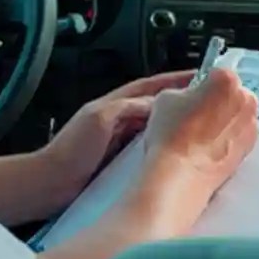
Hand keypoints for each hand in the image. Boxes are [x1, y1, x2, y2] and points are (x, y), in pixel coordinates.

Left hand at [40, 70, 195, 199]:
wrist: (51, 183)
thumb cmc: (70, 150)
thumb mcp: (100, 119)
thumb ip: (127, 107)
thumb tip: (157, 102)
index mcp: (114, 103)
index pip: (150, 85)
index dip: (175, 79)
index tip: (200, 75)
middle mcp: (119, 118)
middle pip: (156, 104)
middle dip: (180, 101)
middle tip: (207, 102)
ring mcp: (121, 139)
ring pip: (154, 126)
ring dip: (174, 124)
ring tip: (199, 125)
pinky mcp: (121, 161)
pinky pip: (148, 148)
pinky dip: (163, 146)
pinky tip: (176, 152)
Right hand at [141, 67, 258, 209]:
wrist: (180, 174)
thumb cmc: (171, 135)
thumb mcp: (166, 96)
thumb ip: (185, 89)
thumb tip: (191, 95)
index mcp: (226, 80)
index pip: (217, 73)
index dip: (202, 84)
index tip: (195, 93)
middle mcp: (245, 100)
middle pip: (232, 92)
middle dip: (217, 100)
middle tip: (196, 115)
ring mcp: (251, 124)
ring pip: (237, 114)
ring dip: (224, 119)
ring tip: (200, 133)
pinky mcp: (250, 147)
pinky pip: (239, 134)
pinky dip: (228, 137)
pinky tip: (208, 146)